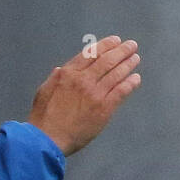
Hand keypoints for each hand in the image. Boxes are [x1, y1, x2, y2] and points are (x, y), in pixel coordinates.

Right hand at [26, 36, 140, 155]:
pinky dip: (130, 83)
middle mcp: (83, 80)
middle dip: (121, 50)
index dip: (106, 45)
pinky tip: (135, 78)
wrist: (48, 139)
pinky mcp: (104, 108)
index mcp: (68, 73)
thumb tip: (61, 69)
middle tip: (131, 46)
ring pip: (116, 73)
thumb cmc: (43, 119)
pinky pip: (121, 91)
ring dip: (128, 64)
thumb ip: (55, 78)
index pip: (91, 53)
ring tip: (135, 58)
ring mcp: (95, 93)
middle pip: (107, 60)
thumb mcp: (44, 91)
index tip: (115, 40)